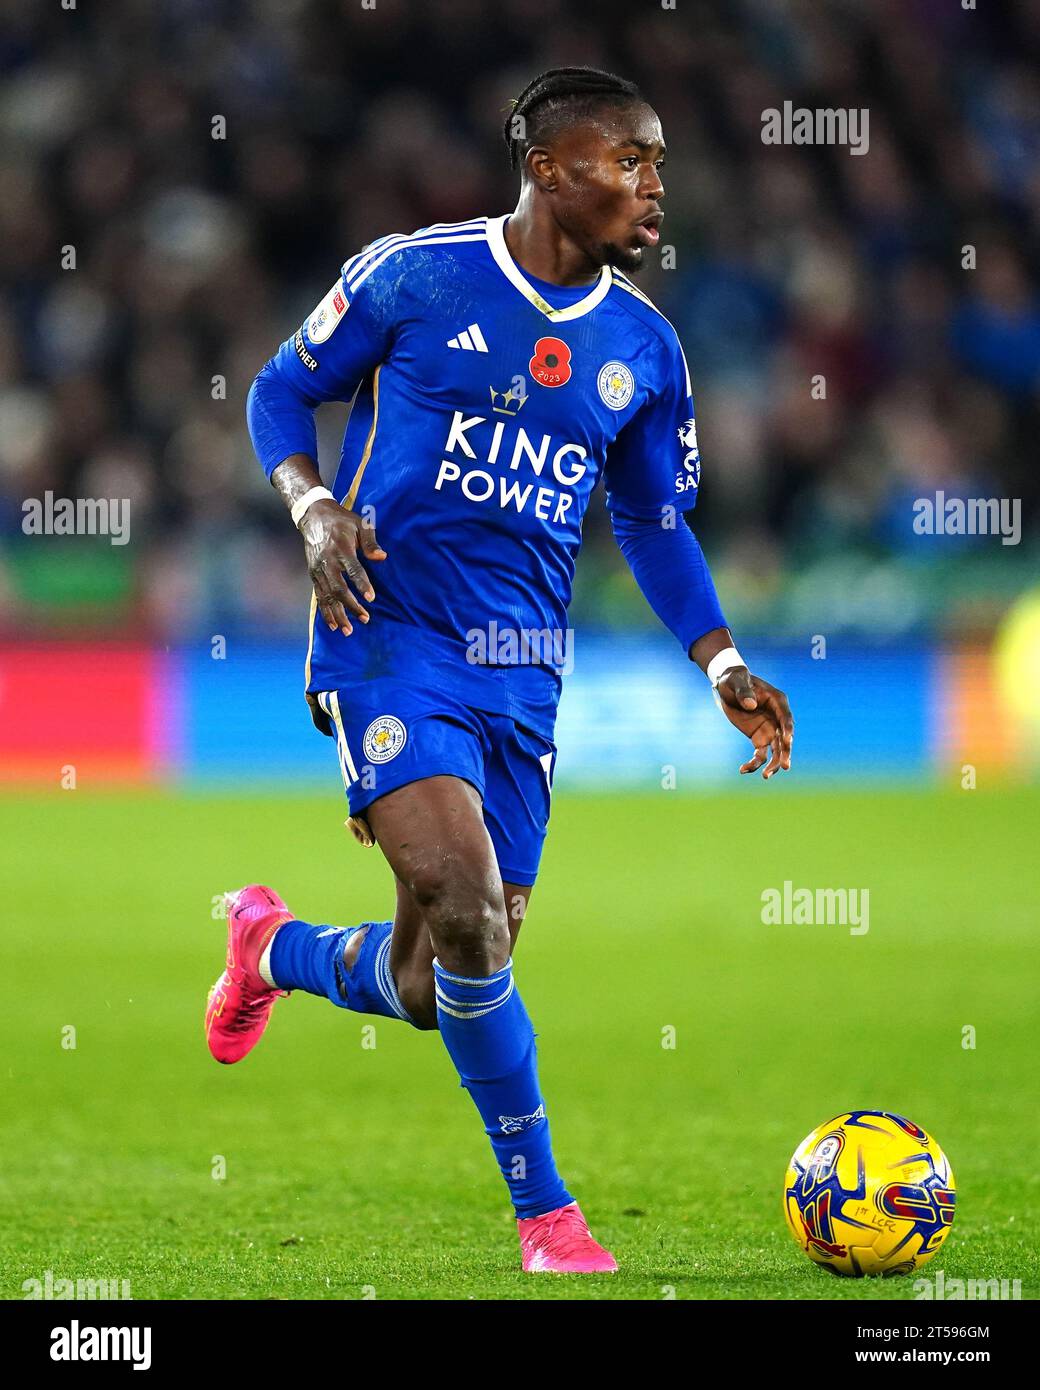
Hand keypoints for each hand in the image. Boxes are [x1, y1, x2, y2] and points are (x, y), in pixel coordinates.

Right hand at [300, 500, 386, 635]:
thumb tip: (382, 557)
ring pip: (327, 596)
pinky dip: (325, 611)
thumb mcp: (360, 523)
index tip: (371, 597)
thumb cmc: (342, 520)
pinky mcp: (313, 574)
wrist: (313, 515)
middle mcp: (327, 561)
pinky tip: (333, 625)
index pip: (352, 569)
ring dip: (338, 614)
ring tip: (348, 630)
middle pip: (338, 588)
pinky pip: (319, 596)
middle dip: (351, 606)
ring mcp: (318, 569)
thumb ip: (370, 541)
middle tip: (365, 619)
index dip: (361, 583)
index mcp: (341, 548)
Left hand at [715, 668, 793, 778]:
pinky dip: (754, 763)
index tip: (788, 741)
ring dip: (773, 764)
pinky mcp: (759, 738)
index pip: (786, 717)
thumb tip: (751, 705)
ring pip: (776, 750)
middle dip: (785, 753)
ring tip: (765, 776)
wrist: (727, 686)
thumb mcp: (737, 681)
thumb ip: (744, 692)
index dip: (787, 729)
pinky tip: (743, 770)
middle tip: (785, 766)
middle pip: (785, 738)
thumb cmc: (735, 680)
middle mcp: (777, 717)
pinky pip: (760, 754)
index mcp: (777, 701)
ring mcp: (770, 729)